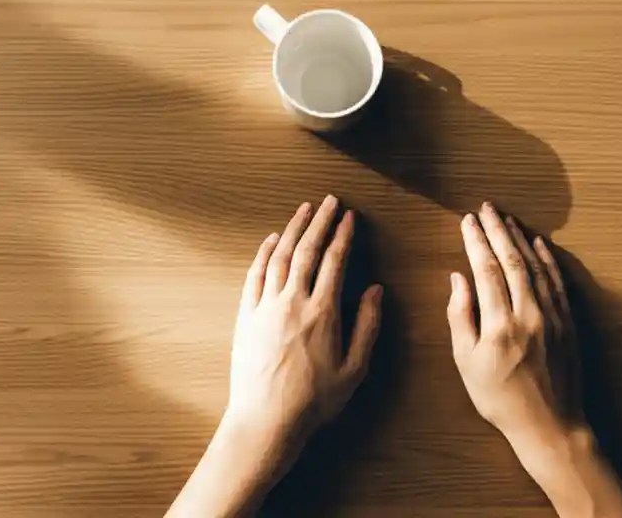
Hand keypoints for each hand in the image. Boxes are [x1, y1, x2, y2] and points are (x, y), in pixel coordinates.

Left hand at [226, 195, 383, 443]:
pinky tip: (271, 241)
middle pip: (307, 250)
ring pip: (279, 256)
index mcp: (323, 312)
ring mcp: (266, 307)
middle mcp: (293, 302)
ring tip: (304, 210)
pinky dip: (264, 254)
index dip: (343, 235)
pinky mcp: (246, 316)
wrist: (266, 419)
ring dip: (292, 229)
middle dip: (320, 222)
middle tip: (330, 201)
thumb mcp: (354, 368)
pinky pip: (255, 275)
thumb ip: (367, 326)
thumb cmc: (313, 400)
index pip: (335, 261)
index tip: (349, 217)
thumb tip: (374, 290)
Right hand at [448, 202, 580, 443]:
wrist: (550, 425)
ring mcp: (553, 317)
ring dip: (520, 239)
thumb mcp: (467, 362)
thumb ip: (460, 317)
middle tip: (486, 208)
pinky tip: (539, 244)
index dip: (475, 242)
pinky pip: (558, 282)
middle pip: (512, 261)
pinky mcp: (569, 323)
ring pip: (536, 267)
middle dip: (497, 231)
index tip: (467, 221)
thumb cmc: (500, 399)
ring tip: (507, 220)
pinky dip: (548, 259)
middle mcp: (529, 314)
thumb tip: (457, 279)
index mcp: (499, 324)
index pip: (486, 270)